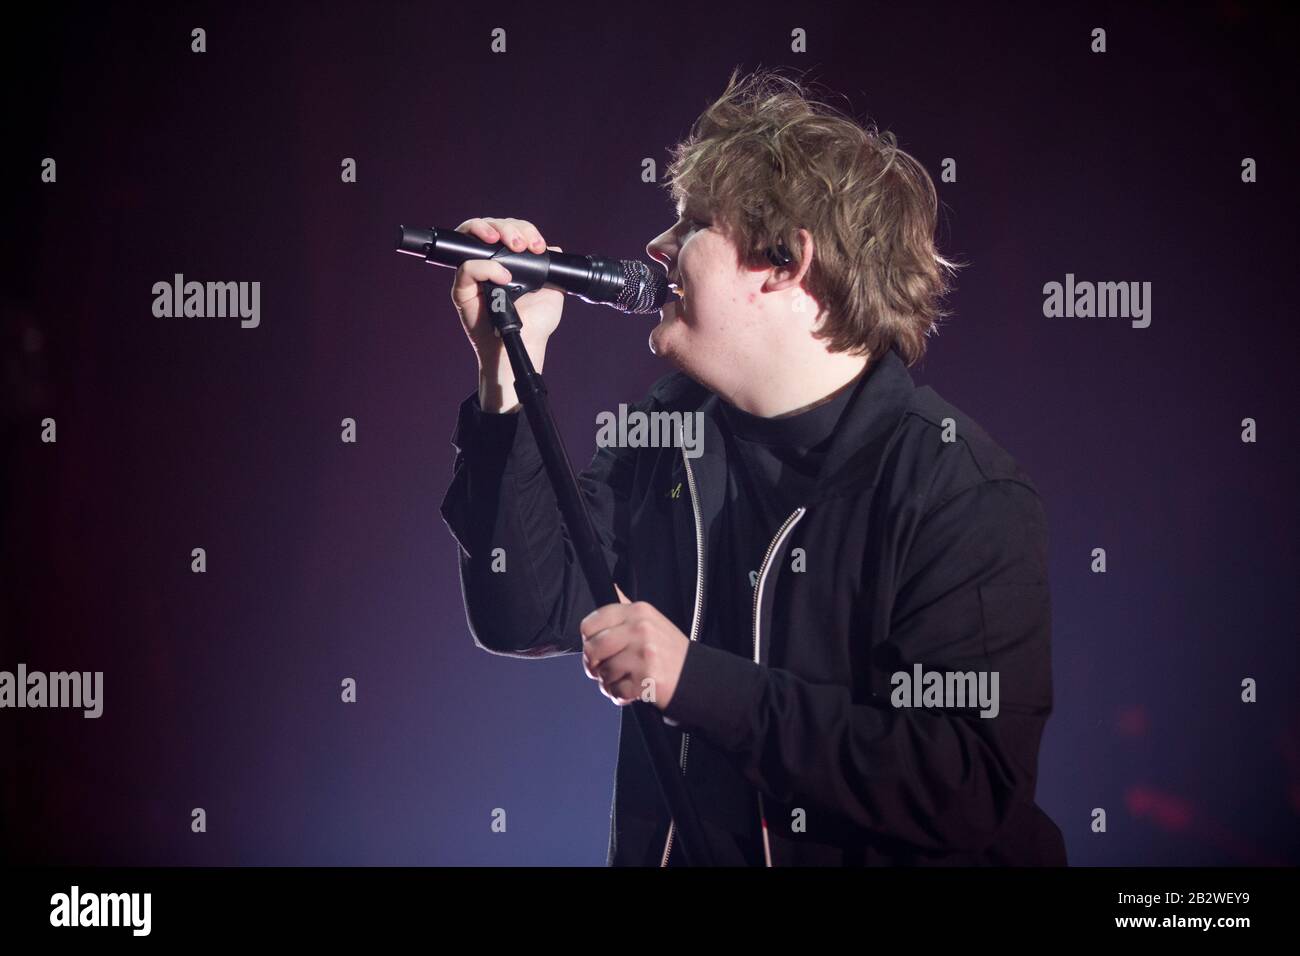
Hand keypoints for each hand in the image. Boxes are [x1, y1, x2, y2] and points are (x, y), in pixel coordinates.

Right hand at [449, 217, 565, 409]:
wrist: (525, 345)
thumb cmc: (535, 324)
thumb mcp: (553, 291)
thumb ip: (552, 269)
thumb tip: (553, 248)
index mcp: (508, 261)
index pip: (508, 231)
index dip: (523, 230)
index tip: (539, 245)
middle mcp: (488, 263)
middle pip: (490, 227)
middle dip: (510, 228)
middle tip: (525, 244)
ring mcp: (474, 275)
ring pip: (472, 236)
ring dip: (492, 231)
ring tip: (512, 244)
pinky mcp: (463, 290)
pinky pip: (467, 268)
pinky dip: (486, 266)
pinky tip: (504, 277)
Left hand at [580, 585, 690, 710]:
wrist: (696, 675)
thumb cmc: (669, 651)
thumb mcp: (650, 621)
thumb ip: (626, 609)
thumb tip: (612, 587)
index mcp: (637, 611)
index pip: (590, 624)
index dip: (588, 641)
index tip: (596, 649)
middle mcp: (640, 629)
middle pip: (592, 649)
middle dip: (592, 665)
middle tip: (601, 670)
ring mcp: (644, 653)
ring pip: (604, 672)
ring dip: (609, 682)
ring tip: (624, 679)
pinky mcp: (647, 677)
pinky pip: (617, 690)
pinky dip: (620, 695)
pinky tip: (632, 690)